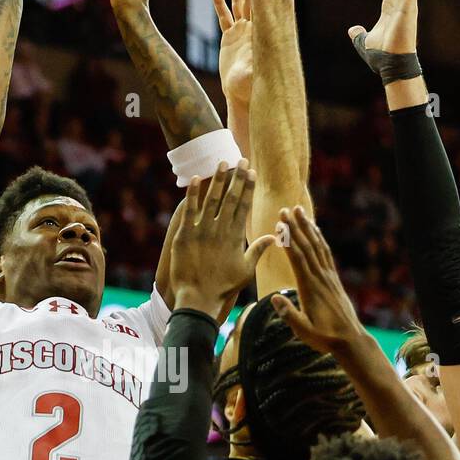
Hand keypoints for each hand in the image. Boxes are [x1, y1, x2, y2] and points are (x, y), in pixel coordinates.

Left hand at [170, 159, 275, 319]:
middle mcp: (221, 230)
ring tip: (222, 163)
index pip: (244, 206)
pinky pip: (189, 210)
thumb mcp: (246, 270)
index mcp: (236, 237)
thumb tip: (274, 236)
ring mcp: (202, 232)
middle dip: (237, 178)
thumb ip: (258, 250)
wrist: (198, 299)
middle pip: (231, 198)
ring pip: (212, 200)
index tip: (252, 172)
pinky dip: (192, 194)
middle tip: (241, 160)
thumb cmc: (223, 287)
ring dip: (218, 180)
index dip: (248, 187)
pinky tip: (196, 178)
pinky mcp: (185, 236)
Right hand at [212, 0, 252, 108]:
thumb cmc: (248, 87)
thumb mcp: (249, 75)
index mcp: (259, 32)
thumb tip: (251, 65)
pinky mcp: (230, 38)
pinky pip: (223, 17)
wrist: (240, 95)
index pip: (262, 4)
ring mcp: (241, 32)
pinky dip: (219, 3)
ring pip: (238, 3)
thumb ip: (250, 67)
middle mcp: (252, 28)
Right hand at [270, 206, 365, 353]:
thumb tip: (274, 299)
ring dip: (308, 227)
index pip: (298, 258)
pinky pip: (326, 254)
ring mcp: (329, 277)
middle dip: (295, 227)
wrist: (350, 339)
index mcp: (310, 288)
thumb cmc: (324, 337)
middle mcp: (320, 278)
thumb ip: (289, 315)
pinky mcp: (334, 279)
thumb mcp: (304, 331)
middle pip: (307, 247)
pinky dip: (319, 239)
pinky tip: (315, 231)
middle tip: (285, 209)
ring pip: (317, 246)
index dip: (289, 239)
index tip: (280, 223)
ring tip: (300, 211)